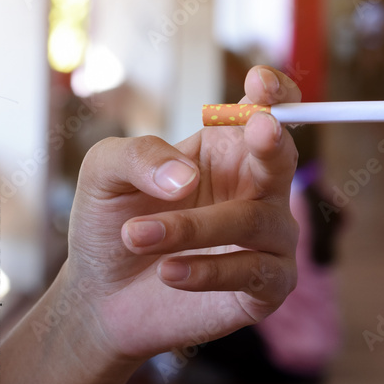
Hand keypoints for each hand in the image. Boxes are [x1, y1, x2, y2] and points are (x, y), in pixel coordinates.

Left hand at [63, 66, 300, 361]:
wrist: (99, 300)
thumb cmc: (112, 225)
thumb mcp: (105, 173)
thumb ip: (140, 156)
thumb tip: (187, 178)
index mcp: (229, 151)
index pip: (267, 112)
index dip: (275, 94)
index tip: (259, 84)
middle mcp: (259, 189)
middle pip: (283, 156)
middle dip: (273, 141)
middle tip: (259, 128)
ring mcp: (270, 237)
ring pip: (254, 220)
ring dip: (193, 227)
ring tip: (135, 235)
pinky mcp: (269, 285)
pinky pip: (255, 270)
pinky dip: (209, 270)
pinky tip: (168, 272)